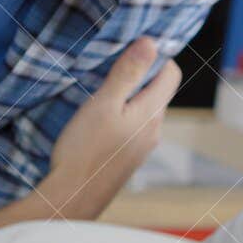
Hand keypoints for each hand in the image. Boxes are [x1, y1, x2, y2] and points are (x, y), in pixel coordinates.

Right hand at [40, 37, 180, 218]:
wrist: (71, 199)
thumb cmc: (84, 151)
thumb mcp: (103, 103)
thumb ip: (128, 73)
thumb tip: (151, 44)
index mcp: (151, 114)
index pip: (171, 74)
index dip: (156, 57)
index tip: (131, 50)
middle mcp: (153, 132)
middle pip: (158, 92)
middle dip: (140, 76)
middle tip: (109, 68)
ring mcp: (142, 148)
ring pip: (144, 111)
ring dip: (128, 98)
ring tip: (100, 93)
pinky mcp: (128, 159)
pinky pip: (133, 129)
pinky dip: (121, 117)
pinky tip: (98, 121)